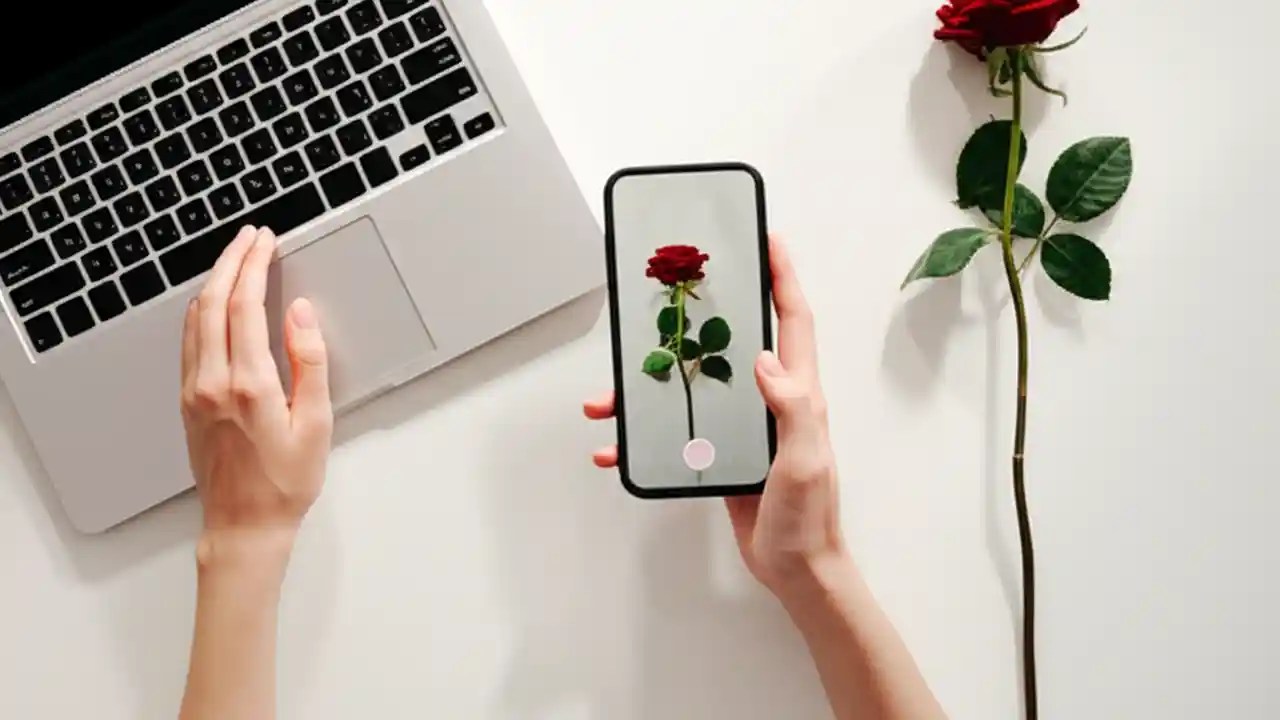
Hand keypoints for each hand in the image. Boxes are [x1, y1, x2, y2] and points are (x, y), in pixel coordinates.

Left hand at [180, 225, 332, 538]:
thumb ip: (310, 362)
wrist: (245, 526)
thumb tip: (301, 314)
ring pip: (193, 319)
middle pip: (212, 302)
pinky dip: (201, 311)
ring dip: (212, 282)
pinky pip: (188, 342)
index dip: (254, 265)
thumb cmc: (285, 483)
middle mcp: (212, 383)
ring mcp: (193, 392)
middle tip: (249, 238)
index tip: (265, 241)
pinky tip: (214, 305)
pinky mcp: (186, 403)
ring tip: (233, 260)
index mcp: (248, 385)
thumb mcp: (316, 423)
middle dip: (230, 262)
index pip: (244, 306)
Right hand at [585, 234, 847, 596]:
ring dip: (645, 389)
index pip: (791, 320)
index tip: (766, 238)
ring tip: (606, 400)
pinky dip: (643, 439)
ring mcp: (742, 425)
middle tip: (663, 297)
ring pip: (687, 388)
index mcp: (797, 392)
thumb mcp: (806, 459)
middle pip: (729, 341)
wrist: (794, 568)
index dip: (782, 276)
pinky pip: (675, 432)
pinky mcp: (719, 452)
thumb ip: (791, 406)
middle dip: (696, 317)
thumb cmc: (808, 517)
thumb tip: (760, 357)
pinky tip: (616, 447)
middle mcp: (768, 400)